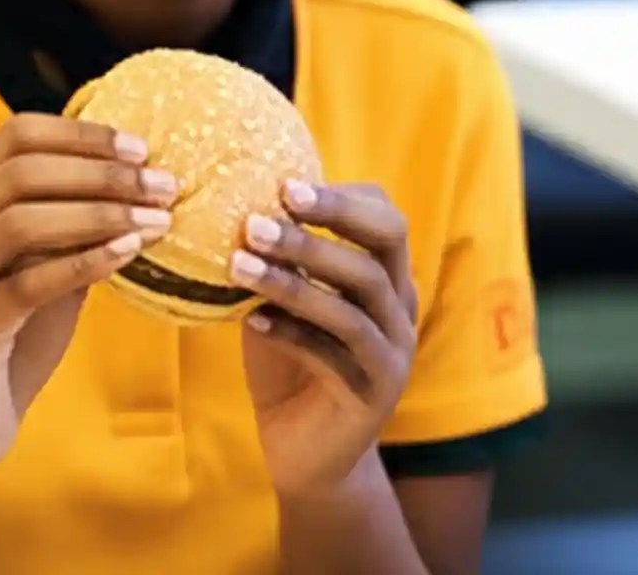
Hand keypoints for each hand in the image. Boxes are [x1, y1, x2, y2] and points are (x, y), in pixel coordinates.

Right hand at [0, 114, 176, 480]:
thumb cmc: (4, 349)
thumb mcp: (44, 278)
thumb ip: (73, 233)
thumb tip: (141, 191)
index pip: (18, 137)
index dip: (84, 136)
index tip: (143, 149)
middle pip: (23, 169)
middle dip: (102, 171)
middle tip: (164, 185)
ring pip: (23, 217)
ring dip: (100, 211)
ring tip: (157, 218)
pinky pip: (29, 281)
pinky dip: (85, 260)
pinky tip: (129, 252)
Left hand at [234, 182, 417, 497]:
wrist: (306, 452)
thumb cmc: (288, 363)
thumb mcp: (281, 302)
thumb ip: (277, 261)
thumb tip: (237, 203)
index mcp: (386, 277)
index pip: (386, 219)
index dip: (342, 199)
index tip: (284, 185)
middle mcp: (400, 309)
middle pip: (381, 250)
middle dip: (324, 226)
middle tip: (258, 218)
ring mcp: (393, 353)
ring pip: (352, 304)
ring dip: (292, 281)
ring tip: (237, 265)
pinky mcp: (373, 394)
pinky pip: (333, 355)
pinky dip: (289, 332)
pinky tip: (248, 320)